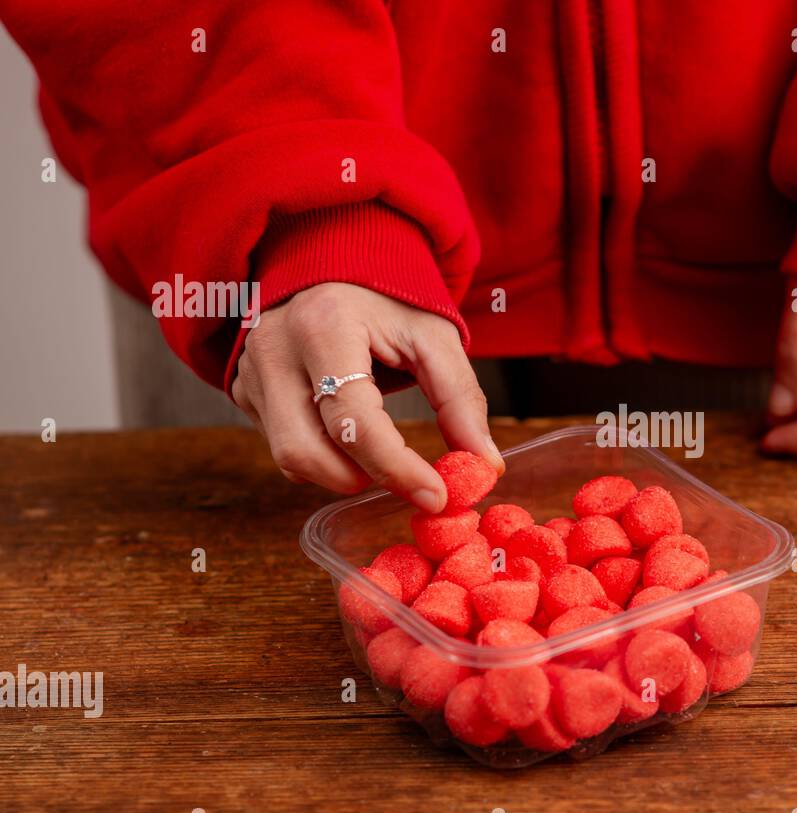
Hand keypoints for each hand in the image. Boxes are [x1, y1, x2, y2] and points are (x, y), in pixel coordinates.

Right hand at [231, 282, 502, 511]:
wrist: (335, 264)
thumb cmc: (388, 299)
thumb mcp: (435, 336)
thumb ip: (460, 399)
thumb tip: (484, 465)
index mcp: (324, 326)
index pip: (354, 420)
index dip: (397, 468)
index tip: (437, 496)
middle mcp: (274, 348)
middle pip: (304, 451)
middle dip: (361, 478)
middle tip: (408, 478)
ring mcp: (250, 370)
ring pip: (288, 458)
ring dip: (341, 471)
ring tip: (380, 451)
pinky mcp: (243, 389)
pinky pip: (280, 446)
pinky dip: (321, 456)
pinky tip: (347, 433)